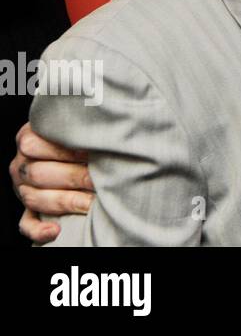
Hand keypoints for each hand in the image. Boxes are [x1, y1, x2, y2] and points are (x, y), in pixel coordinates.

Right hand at [10, 122, 93, 243]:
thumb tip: (107, 129)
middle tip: (101, 178)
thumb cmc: (81, 131)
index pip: (35, 145)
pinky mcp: (29, 209)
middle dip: (74, 176)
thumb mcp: (76, 122)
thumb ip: (84, 124)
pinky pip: (26, 223)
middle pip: (39, 173)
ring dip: (67, 201)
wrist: (72, 147)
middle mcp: (21, 164)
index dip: (67, 150)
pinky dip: (38, 230)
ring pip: (35, 198)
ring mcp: (23, 188)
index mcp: (28, 137)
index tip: (93, 152)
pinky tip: (55, 231)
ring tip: (94, 201)